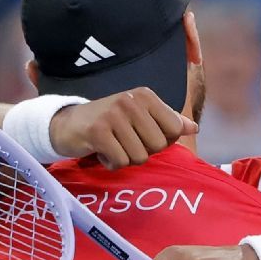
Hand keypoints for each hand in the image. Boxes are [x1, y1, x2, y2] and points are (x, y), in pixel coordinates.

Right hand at [48, 88, 197, 168]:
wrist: (67, 124)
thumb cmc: (108, 123)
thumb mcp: (140, 117)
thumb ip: (167, 121)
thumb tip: (193, 128)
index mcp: (146, 96)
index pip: (175, 129)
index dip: (161, 141)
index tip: (142, 136)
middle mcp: (131, 101)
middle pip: (158, 146)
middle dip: (142, 152)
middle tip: (123, 142)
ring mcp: (114, 115)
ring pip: (139, 157)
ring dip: (124, 159)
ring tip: (111, 145)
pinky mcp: (98, 131)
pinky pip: (120, 161)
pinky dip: (110, 163)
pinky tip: (101, 151)